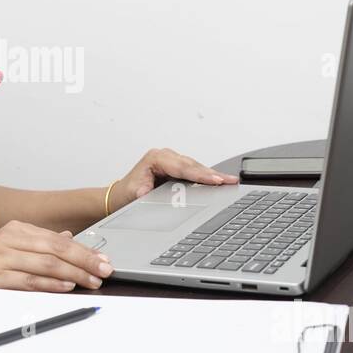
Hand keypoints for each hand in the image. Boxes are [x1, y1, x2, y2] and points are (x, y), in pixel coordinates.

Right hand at [0, 221, 113, 300]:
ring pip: (45, 264)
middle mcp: (7, 240)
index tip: (104, 261)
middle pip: (55, 249)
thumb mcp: (12, 250)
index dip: (84, 250)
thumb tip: (68, 240)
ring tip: (92, 281)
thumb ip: (39, 245)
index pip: (57, 239)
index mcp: (16, 230)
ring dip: (73, 274)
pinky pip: (28, 281)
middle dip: (85, 261)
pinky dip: (51, 284)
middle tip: (104, 271)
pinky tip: (67, 286)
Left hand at [106, 147, 238, 213]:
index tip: (214, 180)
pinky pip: (195, 171)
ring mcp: (172, 160)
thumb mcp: (135, 195)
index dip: (199, 174)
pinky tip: (222, 181)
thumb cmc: (127, 195)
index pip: (182, 167)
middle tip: (229, 181)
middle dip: (212, 174)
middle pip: (193, 165)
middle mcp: (165, 156)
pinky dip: (209, 177)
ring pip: (196, 167)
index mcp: (155, 158)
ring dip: (213, 175)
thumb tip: (150, 195)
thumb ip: (144, 194)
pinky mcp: (177, 168)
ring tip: (231, 181)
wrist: (121, 196)